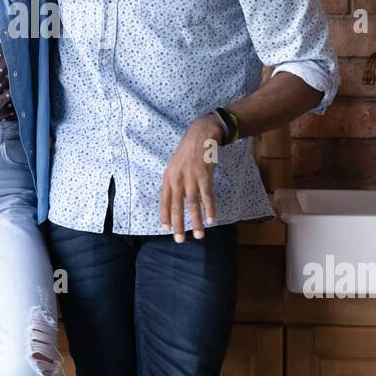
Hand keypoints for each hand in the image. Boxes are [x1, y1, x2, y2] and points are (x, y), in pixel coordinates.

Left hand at [159, 114, 224, 241]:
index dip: (165, 216)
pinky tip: (211, 220)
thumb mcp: (174, 166)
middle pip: (176, 207)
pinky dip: (210, 209)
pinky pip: (207, 197)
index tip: (166, 229)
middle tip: (180, 240)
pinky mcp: (204, 177)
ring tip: (199, 235)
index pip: (164, 201)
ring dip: (196, 222)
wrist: (200, 135)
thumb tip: (173, 200)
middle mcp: (177, 180)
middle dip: (179, 225)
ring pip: (192, 205)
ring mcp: (191, 178)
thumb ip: (174, 182)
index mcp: (168, 177)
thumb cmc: (187, 152)